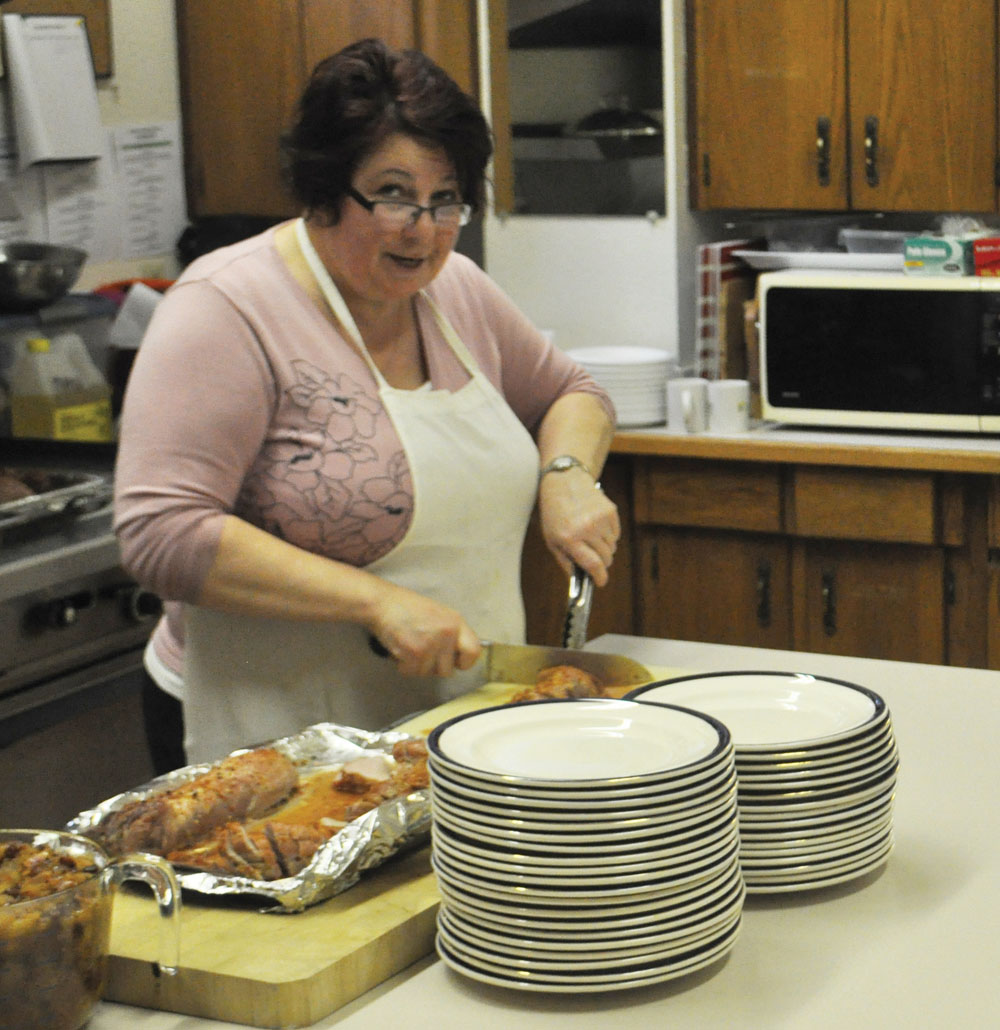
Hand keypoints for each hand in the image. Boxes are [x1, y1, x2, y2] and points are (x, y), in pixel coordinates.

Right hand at [367, 583, 481, 676]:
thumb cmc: (408, 608)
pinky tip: (400, 650)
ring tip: (409, 647)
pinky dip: (403, 666)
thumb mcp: (439, 614)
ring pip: (428, 673)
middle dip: (433, 667)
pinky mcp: (415, 652)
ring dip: (416, 666)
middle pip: (447, 670)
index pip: (474, 651)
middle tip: (422, 653)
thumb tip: (457, 656)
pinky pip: (412, 672)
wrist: (383, 603)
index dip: (464, 662)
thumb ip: (451, 634)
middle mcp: (447, 633)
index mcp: (456, 622)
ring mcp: (431, 643)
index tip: (454, 662)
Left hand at [538, 469, 619, 586]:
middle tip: (594, 560)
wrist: (565, 481)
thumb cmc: (555, 513)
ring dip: (604, 548)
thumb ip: (566, 561)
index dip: (600, 577)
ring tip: (590, 537)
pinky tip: (596, 526)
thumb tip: (580, 580)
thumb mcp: (552, 539)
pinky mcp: (610, 511)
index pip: (593, 565)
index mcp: (569, 538)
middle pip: (606, 558)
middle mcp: (586, 528)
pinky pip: (616, 534)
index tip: (601, 582)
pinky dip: (609, 535)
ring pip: (612, 547)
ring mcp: (600, 519)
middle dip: (602, 563)